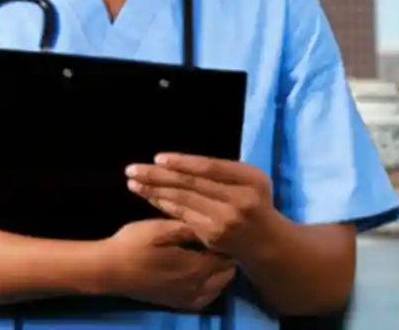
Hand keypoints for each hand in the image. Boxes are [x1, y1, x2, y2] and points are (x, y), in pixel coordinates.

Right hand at [98, 218, 236, 311]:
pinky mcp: (180, 305)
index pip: (229, 254)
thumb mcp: (162, 228)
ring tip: (210, 251)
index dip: (229, 238)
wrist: (109, 271)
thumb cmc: (134, 245)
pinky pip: (207, 296)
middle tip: (219, 236)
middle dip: (228, 255)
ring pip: (220, 285)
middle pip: (229, 272)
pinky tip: (200, 269)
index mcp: (197, 268)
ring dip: (220, 270)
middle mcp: (198, 288)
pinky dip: (210, 284)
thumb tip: (215, 222)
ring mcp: (189, 300)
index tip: (224, 225)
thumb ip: (191, 227)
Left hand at [126, 153, 279, 258]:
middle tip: (132, 169)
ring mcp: (223, 221)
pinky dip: (164, 205)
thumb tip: (180, 162)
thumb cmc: (255, 200)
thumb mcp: (251, 179)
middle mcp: (238, 200)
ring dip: (154, 191)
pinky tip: (149, 197)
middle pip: (191, 184)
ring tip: (133, 182)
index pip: (210, 167)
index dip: (182, 162)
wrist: (266, 241)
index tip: (157, 158)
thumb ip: (223, 171)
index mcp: (250, 179)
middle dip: (158, 176)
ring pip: (183, 201)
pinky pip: (182, 216)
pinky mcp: (211, 236)